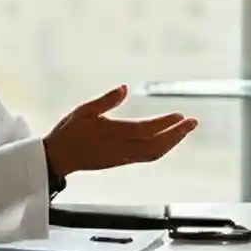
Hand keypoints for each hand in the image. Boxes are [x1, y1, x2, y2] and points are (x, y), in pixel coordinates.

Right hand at [43, 85, 197, 177]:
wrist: (57, 159)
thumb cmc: (69, 132)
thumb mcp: (83, 111)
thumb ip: (105, 101)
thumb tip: (124, 88)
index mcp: (112, 133)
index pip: (145, 130)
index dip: (165, 124)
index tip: (180, 115)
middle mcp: (121, 148)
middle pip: (156, 145)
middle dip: (177, 135)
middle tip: (193, 122)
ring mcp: (122, 157)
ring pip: (154, 153)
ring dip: (172, 142)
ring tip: (185, 130)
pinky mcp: (121, 161)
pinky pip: (147, 156)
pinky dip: (162, 148)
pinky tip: (168, 140)